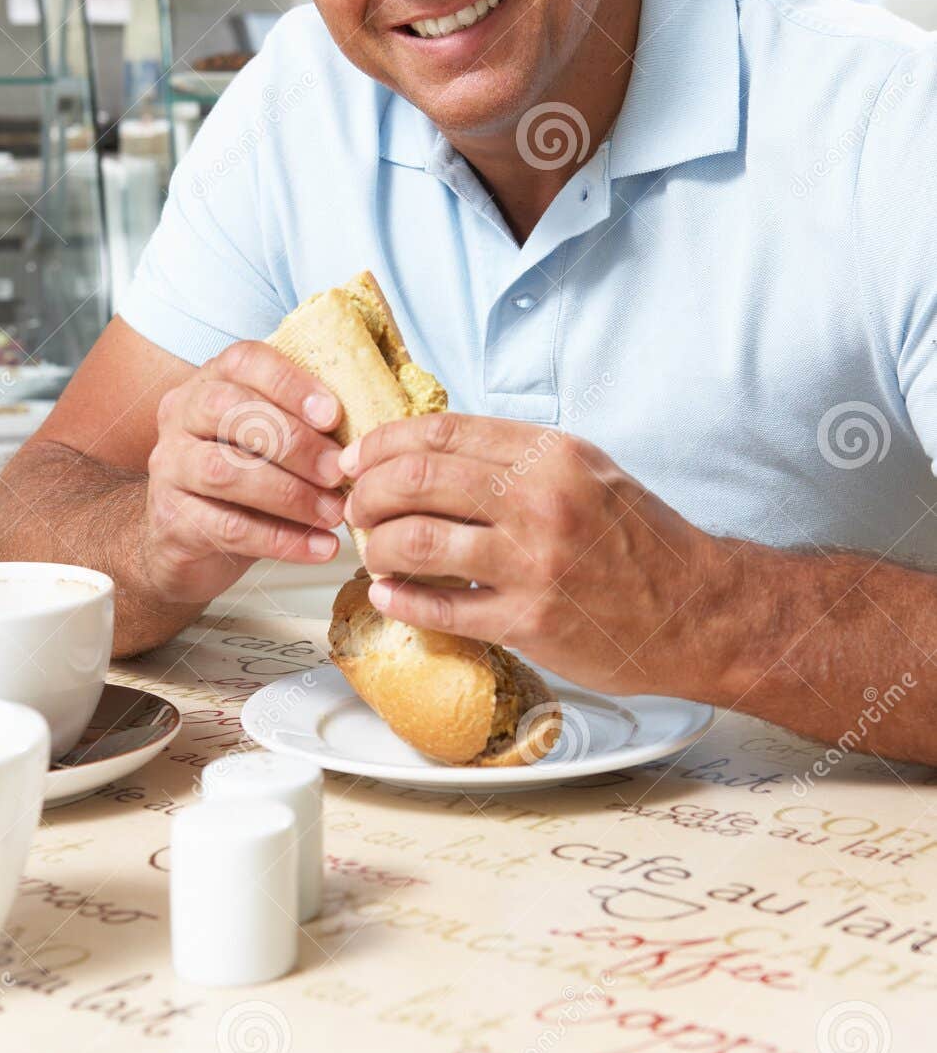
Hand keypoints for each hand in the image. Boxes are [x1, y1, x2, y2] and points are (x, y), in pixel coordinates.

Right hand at [141, 341, 346, 601]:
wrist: (183, 541)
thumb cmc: (243, 479)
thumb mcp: (267, 440)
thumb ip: (305, 424)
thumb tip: (375, 427)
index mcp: (210, 382)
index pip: (242, 361)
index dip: (290, 383)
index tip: (333, 414)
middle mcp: (181, 416)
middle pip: (228, 412)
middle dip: (293, 442)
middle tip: (338, 471)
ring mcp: (168, 468)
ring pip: (224, 472)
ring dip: (289, 494)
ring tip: (333, 514)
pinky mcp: (170, 520)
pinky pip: (226, 528)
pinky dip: (280, 540)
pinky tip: (319, 548)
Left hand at [339, 412, 729, 696]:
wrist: (697, 610)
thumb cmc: (638, 540)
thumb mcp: (586, 470)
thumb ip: (516, 457)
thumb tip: (431, 449)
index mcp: (549, 454)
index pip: (438, 432)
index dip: (382, 444)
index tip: (358, 460)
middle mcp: (539, 499)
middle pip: (414, 479)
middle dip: (365, 493)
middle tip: (354, 508)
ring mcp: (533, 562)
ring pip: (415, 542)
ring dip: (375, 547)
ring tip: (372, 553)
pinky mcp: (529, 621)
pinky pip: (440, 608)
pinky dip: (400, 600)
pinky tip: (388, 595)